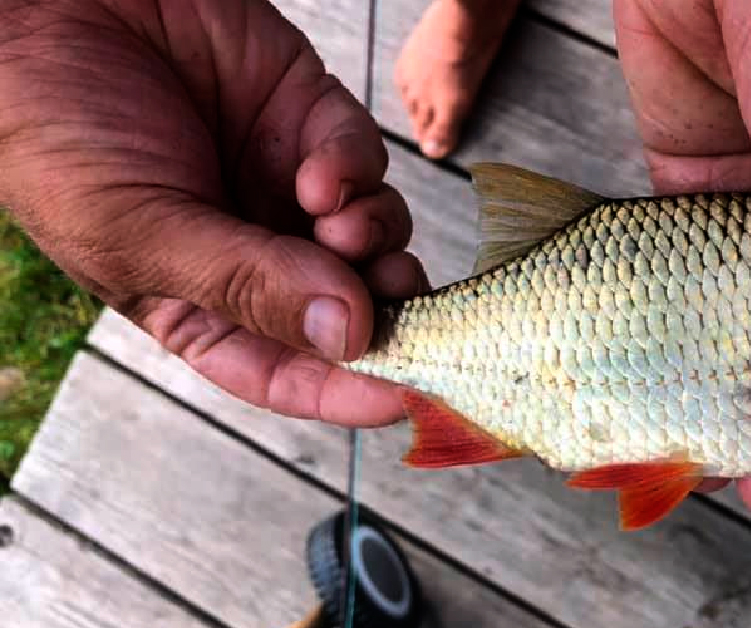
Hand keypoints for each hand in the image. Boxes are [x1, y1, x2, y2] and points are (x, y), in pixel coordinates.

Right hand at [0, 0, 423, 425]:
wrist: (48, 12)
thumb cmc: (56, 132)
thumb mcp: (138, 231)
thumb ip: (245, 285)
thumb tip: (347, 335)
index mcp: (199, 303)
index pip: (286, 368)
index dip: (347, 388)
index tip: (404, 395)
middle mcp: (253, 250)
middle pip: (349, 305)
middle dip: (383, 311)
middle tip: (391, 300)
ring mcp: (285, 183)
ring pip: (372, 236)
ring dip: (373, 241)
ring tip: (340, 229)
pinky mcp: (309, 117)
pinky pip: (363, 160)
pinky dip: (356, 173)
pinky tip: (322, 174)